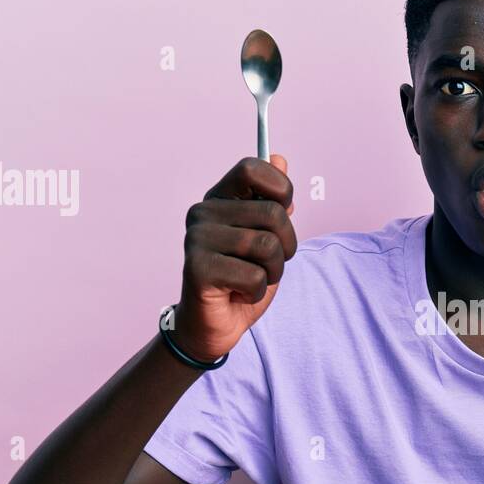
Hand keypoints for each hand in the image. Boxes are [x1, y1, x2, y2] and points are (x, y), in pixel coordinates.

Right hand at [171, 154, 296, 360]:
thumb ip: (273, 202)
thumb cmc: (242, 278)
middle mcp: (203, 213)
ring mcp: (196, 239)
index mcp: (219, 199)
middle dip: (286, 246)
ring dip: (273, 271)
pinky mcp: (197, 268)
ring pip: (267, 246)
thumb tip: (280, 158)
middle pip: (273, 213)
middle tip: (269, 263)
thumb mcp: (267, 238)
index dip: (281, 189)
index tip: (283, 212)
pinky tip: (238, 293)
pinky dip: (256, 291)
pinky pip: (254, 276)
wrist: (216, 325)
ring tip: (251, 279)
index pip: (252, 167)